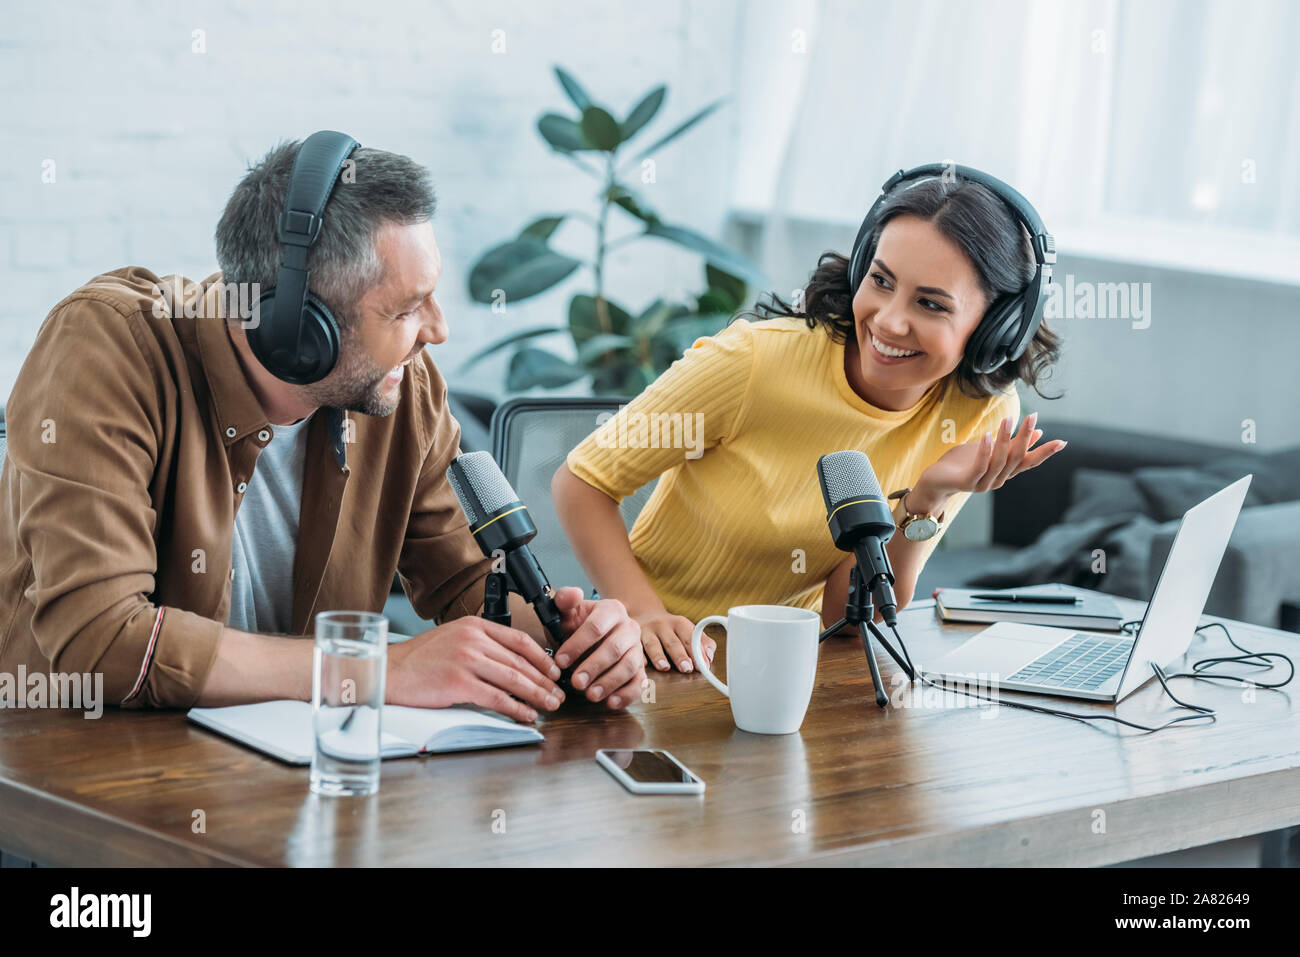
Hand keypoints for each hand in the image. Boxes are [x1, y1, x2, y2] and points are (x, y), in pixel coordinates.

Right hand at [387, 616, 565, 723]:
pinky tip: (526, 714)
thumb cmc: (418, 660)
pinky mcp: (458, 683)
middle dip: (544, 680)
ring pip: (513, 679)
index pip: (519, 639)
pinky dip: (516, 708)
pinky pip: (496, 697)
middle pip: (520, 661)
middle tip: (559, 693)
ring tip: (550, 705)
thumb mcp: (452, 639)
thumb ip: (479, 646)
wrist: (389, 671)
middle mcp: (472, 639)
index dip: (541, 657)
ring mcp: (466, 660)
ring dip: (537, 695)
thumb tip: (509, 664)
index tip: (554, 671)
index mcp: (474, 626)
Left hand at [551, 588, 644, 709]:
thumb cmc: (574, 627)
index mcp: (612, 610)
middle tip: (575, 682)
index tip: (560, 660)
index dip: (577, 645)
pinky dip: (626, 694)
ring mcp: (637, 649)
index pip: (596, 627)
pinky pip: (639, 682)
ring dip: (610, 682)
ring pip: (629, 666)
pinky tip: (611, 702)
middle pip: (614, 648)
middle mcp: (629, 627)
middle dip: (594, 667)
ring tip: (591, 695)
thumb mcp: (565, 613)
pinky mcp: (640, 669)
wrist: (586, 639)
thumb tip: (573, 594)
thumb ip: (564, 600)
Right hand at [636, 609, 712, 672]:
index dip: (697, 651)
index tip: (702, 665)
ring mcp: (646, 632)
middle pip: (672, 641)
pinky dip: (638, 657)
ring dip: (659, 656)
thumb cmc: (671, 629)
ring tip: (665, 667)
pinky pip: (635, 649)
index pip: (690, 637)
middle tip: (687, 668)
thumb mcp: (688, 630)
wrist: (644, 614)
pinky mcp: (633, 639)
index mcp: (679, 623)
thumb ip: (702, 642)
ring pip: (652, 644)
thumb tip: (709, 658)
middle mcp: (662, 626)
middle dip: (680, 655)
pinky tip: (642, 666)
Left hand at [918, 412, 1065, 504]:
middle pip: (1016, 458)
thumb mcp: (990, 449)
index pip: (1029, 462)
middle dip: (1025, 437)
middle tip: (1033, 416)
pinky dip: (985, 451)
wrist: (936, 481)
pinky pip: (979, 466)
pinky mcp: (968, 483)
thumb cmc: (963, 463)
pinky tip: (988, 435)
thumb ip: (1012, 443)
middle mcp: (998, 480)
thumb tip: (1038, 432)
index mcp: (1005, 472)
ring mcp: (983, 483)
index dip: (1045, 452)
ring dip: (1005, 439)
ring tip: (1008, 419)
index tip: (1062, 442)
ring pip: (999, 461)